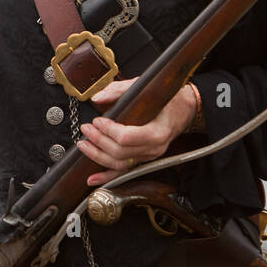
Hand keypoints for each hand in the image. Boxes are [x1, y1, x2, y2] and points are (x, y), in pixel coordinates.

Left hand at [76, 77, 197, 185]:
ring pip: (119, 164)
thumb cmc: (166, 99)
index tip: (97, 120)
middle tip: (86, 129)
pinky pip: (123, 172)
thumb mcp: (144, 88)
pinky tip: (92, 179)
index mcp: (156, 132)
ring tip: (84, 145)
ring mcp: (148, 157)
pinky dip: (106, 176)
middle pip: (120, 152)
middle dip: (99, 141)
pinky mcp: (143, 160)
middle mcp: (153, 149)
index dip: (108, 130)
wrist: (183, 110)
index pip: (126, 137)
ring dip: (98, 156)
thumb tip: (97, 97)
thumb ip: (119, 90)